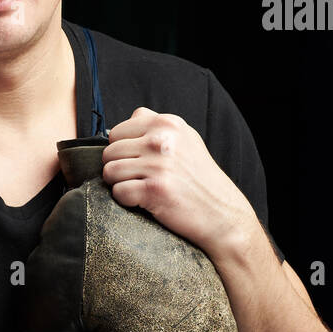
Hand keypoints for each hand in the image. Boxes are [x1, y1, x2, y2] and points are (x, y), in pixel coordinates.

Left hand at [100, 107, 254, 259]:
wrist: (223, 213)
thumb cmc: (200, 179)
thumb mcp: (186, 140)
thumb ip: (157, 126)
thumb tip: (130, 117)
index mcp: (167, 124)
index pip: (118, 131)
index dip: (121, 150)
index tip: (137, 162)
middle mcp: (161, 140)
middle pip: (109, 152)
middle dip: (118, 168)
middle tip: (139, 179)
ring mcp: (158, 164)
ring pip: (109, 171)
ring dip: (119, 184)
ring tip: (140, 189)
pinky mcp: (154, 189)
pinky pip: (118, 192)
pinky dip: (126, 200)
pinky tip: (144, 201)